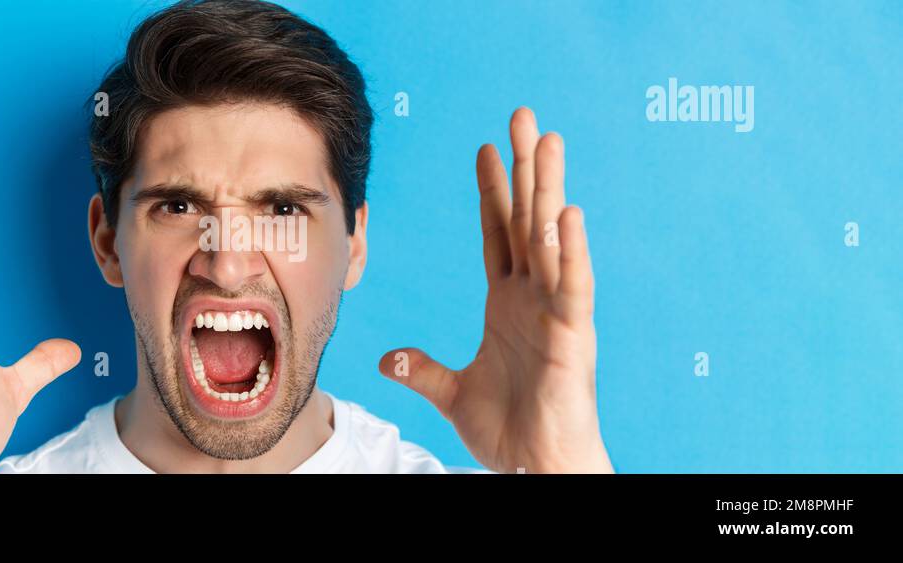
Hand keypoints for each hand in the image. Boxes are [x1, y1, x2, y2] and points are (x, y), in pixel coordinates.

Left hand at [379, 108, 611, 473]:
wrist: (537, 467)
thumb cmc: (510, 431)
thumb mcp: (451, 392)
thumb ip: (422, 369)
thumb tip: (388, 358)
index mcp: (508, 304)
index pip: (497, 233)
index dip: (492, 190)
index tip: (486, 147)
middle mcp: (534, 298)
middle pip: (526, 219)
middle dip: (524, 167)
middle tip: (524, 115)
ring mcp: (555, 313)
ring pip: (550, 239)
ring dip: (548, 188)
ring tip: (548, 140)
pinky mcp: (572, 337)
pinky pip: (572, 287)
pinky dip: (569, 251)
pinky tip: (565, 212)